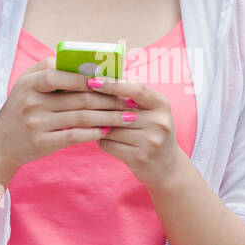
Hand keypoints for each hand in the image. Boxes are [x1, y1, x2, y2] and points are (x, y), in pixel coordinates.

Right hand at [0, 57, 133, 174]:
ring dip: (107, 117)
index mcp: (29, 83)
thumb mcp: (26, 84)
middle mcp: (32, 102)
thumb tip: (82, 60)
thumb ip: (48, 68)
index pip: (61, 76)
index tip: (111, 80)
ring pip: (80, 117)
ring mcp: (36, 123)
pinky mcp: (41, 143)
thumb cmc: (20, 109)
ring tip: (126, 117)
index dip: (87, 77)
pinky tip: (106, 131)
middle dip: (108, 99)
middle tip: (128, 100)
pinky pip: (73, 136)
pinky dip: (92, 133)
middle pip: (78, 98)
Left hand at [84, 74, 184, 190]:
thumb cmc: (152, 132)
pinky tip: (101, 137)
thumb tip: (100, 77)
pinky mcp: (138, 158)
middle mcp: (159, 122)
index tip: (92, 81)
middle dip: (97, 106)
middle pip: (118, 110)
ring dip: (97, 125)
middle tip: (78, 100)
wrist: (166, 167)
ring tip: (91, 121)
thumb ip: (131, 96)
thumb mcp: (151, 111)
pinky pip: (108, 144)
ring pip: (109, 128)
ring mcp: (150, 142)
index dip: (113, 84)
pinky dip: (100, 140)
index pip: (136, 89)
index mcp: (162, 105)